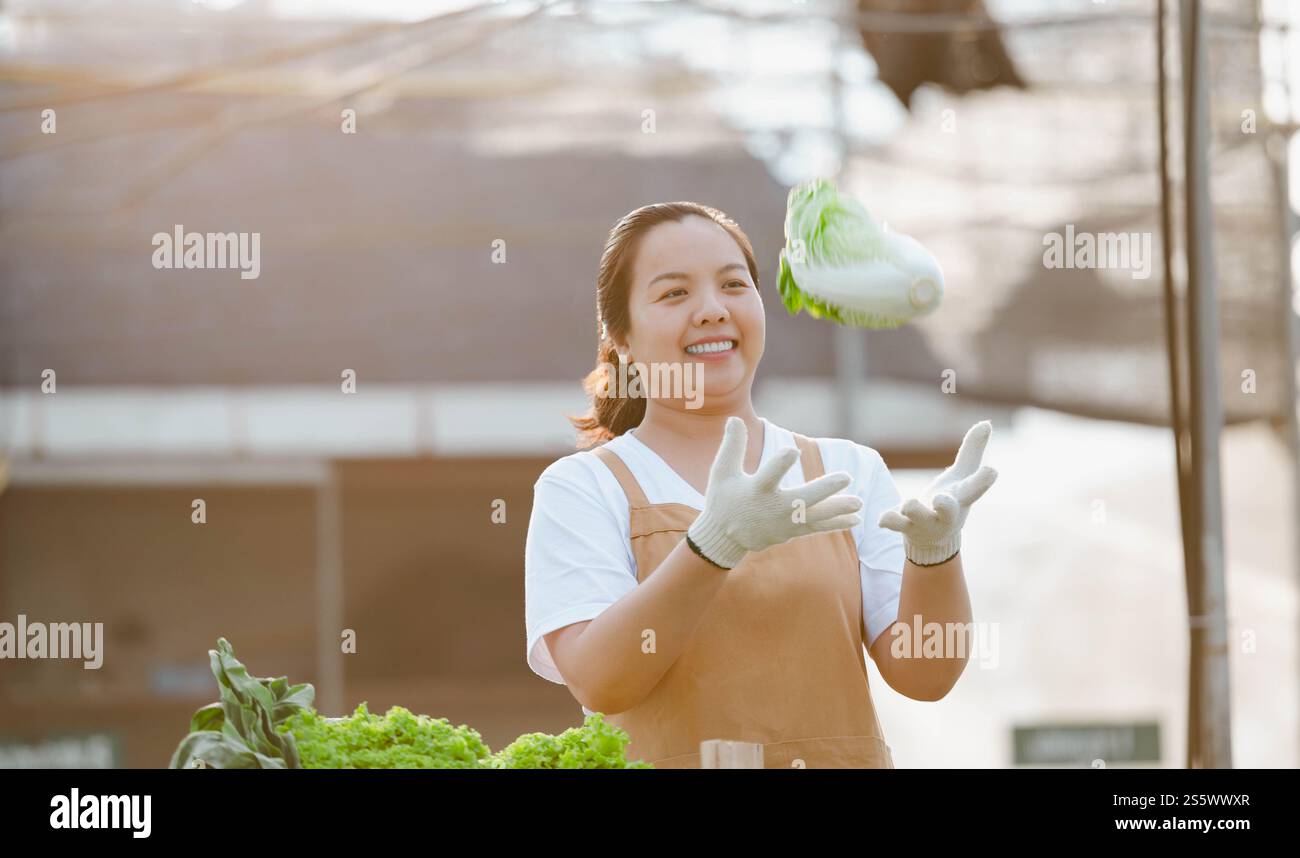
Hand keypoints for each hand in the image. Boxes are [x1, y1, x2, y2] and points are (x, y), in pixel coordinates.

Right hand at [686, 416, 863, 569]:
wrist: (723, 538)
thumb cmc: (723, 499)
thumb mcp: (722, 472)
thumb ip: (732, 446)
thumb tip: (734, 418)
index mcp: (755, 491)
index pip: (768, 475)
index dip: (780, 463)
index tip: (793, 450)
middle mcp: (772, 508)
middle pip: (801, 499)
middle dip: (824, 489)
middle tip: (846, 477)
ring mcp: (784, 523)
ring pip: (814, 516)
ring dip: (837, 510)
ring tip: (859, 503)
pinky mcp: (791, 532)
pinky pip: (816, 527)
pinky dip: (835, 523)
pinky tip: (856, 519)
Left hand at [878, 421, 997, 565]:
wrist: (932, 540)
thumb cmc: (951, 499)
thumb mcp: (962, 475)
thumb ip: (972, 450)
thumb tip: (987, 423)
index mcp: (961, 498)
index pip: (974, 489)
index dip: (983, 480)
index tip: (991, 470)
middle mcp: (945, 513)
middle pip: (948, 511)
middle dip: (945, 506)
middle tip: (941, 499)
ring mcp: (923, 521)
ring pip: (918, 516)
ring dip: (913, 509)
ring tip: (909, 504)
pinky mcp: (904, 525)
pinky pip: (895, 523)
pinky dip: (888, 520)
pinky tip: (881, 519)